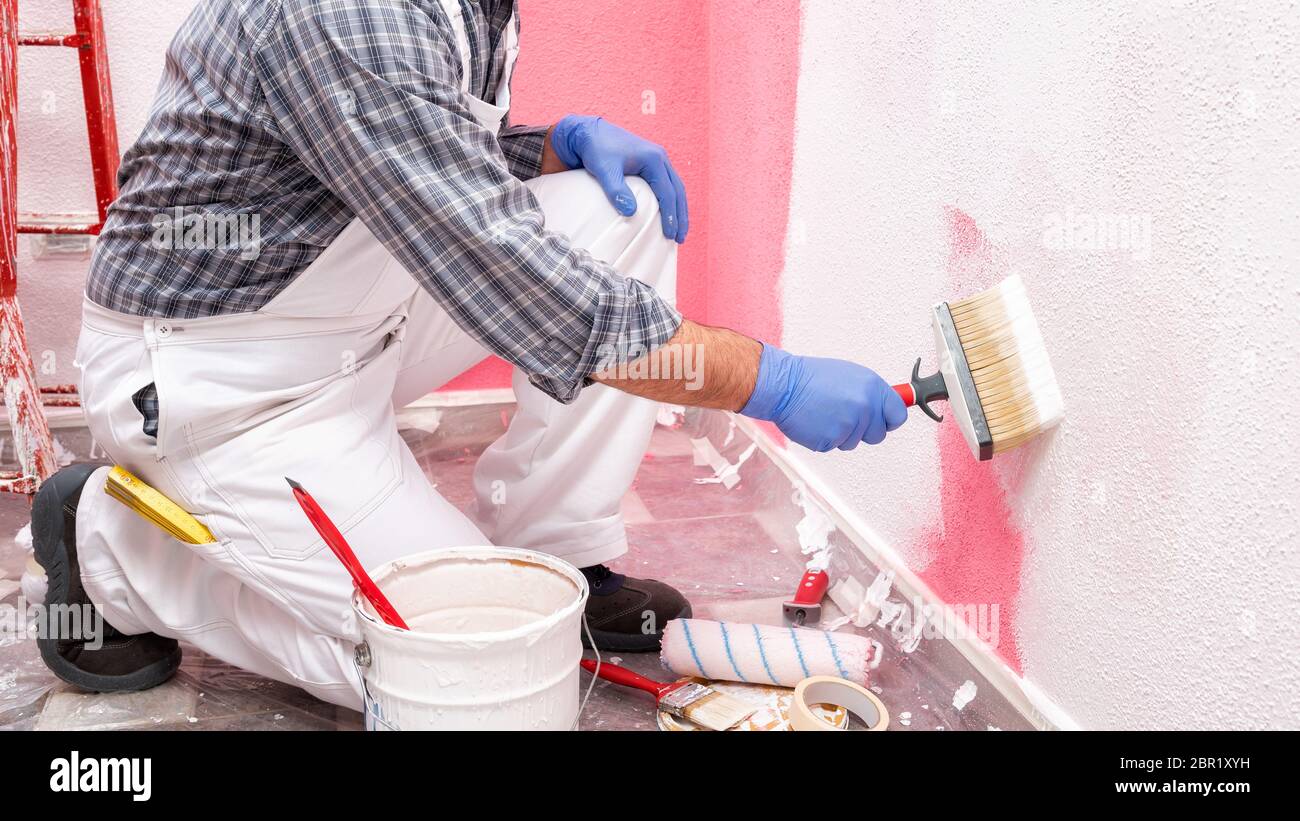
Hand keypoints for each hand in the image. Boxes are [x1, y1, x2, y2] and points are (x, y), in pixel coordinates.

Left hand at [550, 115, 688, 242]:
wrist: (589, 133)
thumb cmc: (596, 149)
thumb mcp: (605, 170)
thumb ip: (617, 190)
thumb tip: (632, 212)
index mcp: (653, 159)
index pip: (667, 193)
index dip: (670, 215)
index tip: (670, 234)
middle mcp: (660, 158)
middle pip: (678, 191)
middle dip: (681, 216)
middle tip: (680, 238)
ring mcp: (657, 160)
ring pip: (676, 188)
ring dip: (679, 209)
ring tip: (679, 230)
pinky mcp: (650, 164)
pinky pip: (667, 185)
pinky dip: (671, 200)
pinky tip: (669, 213)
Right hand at [738, 344, 907, 451]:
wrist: (784, 386)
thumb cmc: (812, 378)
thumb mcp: (850, 375)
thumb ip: (871, 394)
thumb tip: (885, 409)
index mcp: (872, 387)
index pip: (898, 414)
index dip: (890, 420)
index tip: (884, 421)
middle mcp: (864, 406)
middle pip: (878, 434)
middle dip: (864, 430)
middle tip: (845, 416)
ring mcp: (848, 425)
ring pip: (854, 442)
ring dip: (842, 433)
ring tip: (826, 414)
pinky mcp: (831, 440)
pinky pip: (835, 446)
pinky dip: (825, 437)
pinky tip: (816, 421)